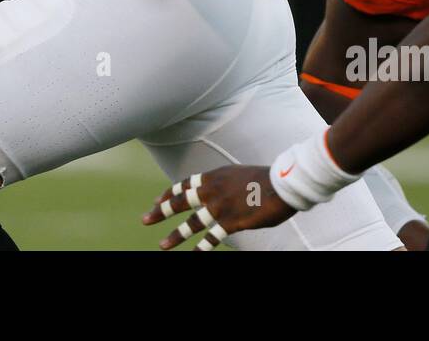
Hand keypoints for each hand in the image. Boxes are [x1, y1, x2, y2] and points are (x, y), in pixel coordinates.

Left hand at [141, 166, 294, 249]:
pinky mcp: (232, 222)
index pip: (184, 184)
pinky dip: (202, 246)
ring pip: (192, 223)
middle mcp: (212, 190)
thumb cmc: (266, 179)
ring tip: (162, 245)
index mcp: (214, 176)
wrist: (282, 183)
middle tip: (145, 219)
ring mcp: (220, 207)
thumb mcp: (239, 174)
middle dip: (161, 211)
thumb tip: (221, 192)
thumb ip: (226, 184)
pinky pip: (212, 237)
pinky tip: (194, 254)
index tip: (157, 200)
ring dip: (176, 235)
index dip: (169, 193)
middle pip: (180, 202)